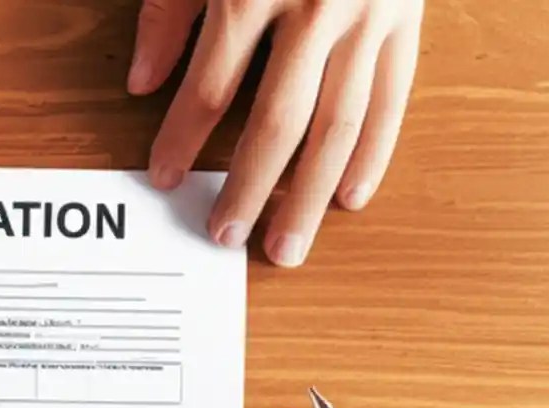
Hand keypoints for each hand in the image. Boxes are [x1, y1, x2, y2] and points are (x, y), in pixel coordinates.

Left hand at [128, 0, 422, 266]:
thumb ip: (168, 12)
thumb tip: (141, 84)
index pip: (210, 88)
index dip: (182, 139)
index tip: (163, 179)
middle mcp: (316, 11)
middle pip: (278, 121)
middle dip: (248, 185)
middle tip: (224, 235)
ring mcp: (368, 18)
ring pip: (339, 124)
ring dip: (311, 192)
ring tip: (287, 243)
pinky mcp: (407, 20)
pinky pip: (393, 98)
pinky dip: (374, 151)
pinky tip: (351, 195)